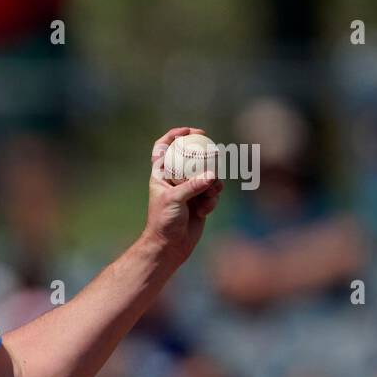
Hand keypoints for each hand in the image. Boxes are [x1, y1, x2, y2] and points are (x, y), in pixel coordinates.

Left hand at [143, 127, 223, 263]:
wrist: (170, 245)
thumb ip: (193, 186)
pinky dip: (212, 200)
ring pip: (207, 175)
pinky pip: (213, 192)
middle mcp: (175, 180)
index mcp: (161, 175)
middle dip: (205, 155)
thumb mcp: (174, 200)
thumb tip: (212, 175)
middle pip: (191, 158)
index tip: (190, 131)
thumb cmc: (164, 222)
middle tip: (216, 152)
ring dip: (212, 183)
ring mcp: (188, 190)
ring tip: (210, 195)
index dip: (174, 136)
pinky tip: (205, 211)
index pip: (163, 148)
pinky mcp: (200, 201)